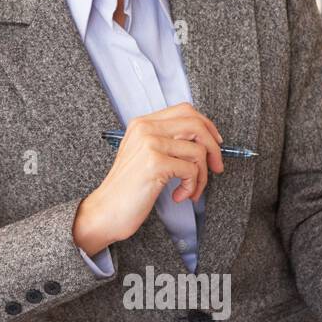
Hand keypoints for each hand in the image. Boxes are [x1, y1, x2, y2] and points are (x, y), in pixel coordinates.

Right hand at [73, 102, 224, 255]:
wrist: (105, 211)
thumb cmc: (127, 188)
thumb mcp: (144, 156)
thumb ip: (167, 142)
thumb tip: (204, 140)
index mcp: (142, 123)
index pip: (185, 110)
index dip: (207, 126)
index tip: (214, 144)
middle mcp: (145, 128)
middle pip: (196, 125)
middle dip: (213, 149)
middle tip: (215, 168)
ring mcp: (149, 144)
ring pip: (198, 150)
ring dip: (201, 176)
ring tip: (190, 190)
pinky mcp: (154, 163)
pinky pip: (191, 170)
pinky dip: (191, 187)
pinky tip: (178, 195)